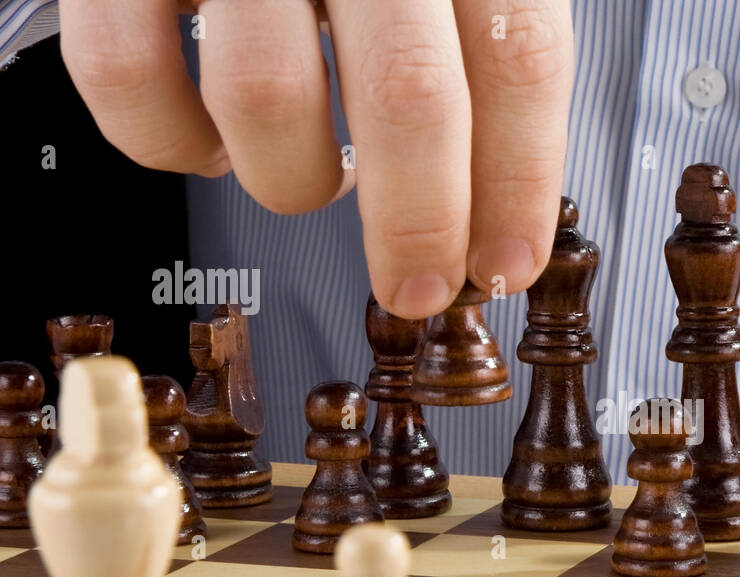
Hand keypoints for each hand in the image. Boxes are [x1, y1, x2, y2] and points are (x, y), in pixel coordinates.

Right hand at [60, 0, 573, 317]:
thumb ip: (482, 37)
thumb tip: (502, 194)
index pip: (516, 60)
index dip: (519, 185)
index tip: (508, 263)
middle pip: (407, 96)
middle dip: (419, 226)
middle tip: (419, 284)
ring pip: (266, 99)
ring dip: (297, 182)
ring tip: (315, 179)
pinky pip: (129, 75)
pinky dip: (171, 144)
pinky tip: (213, 145)